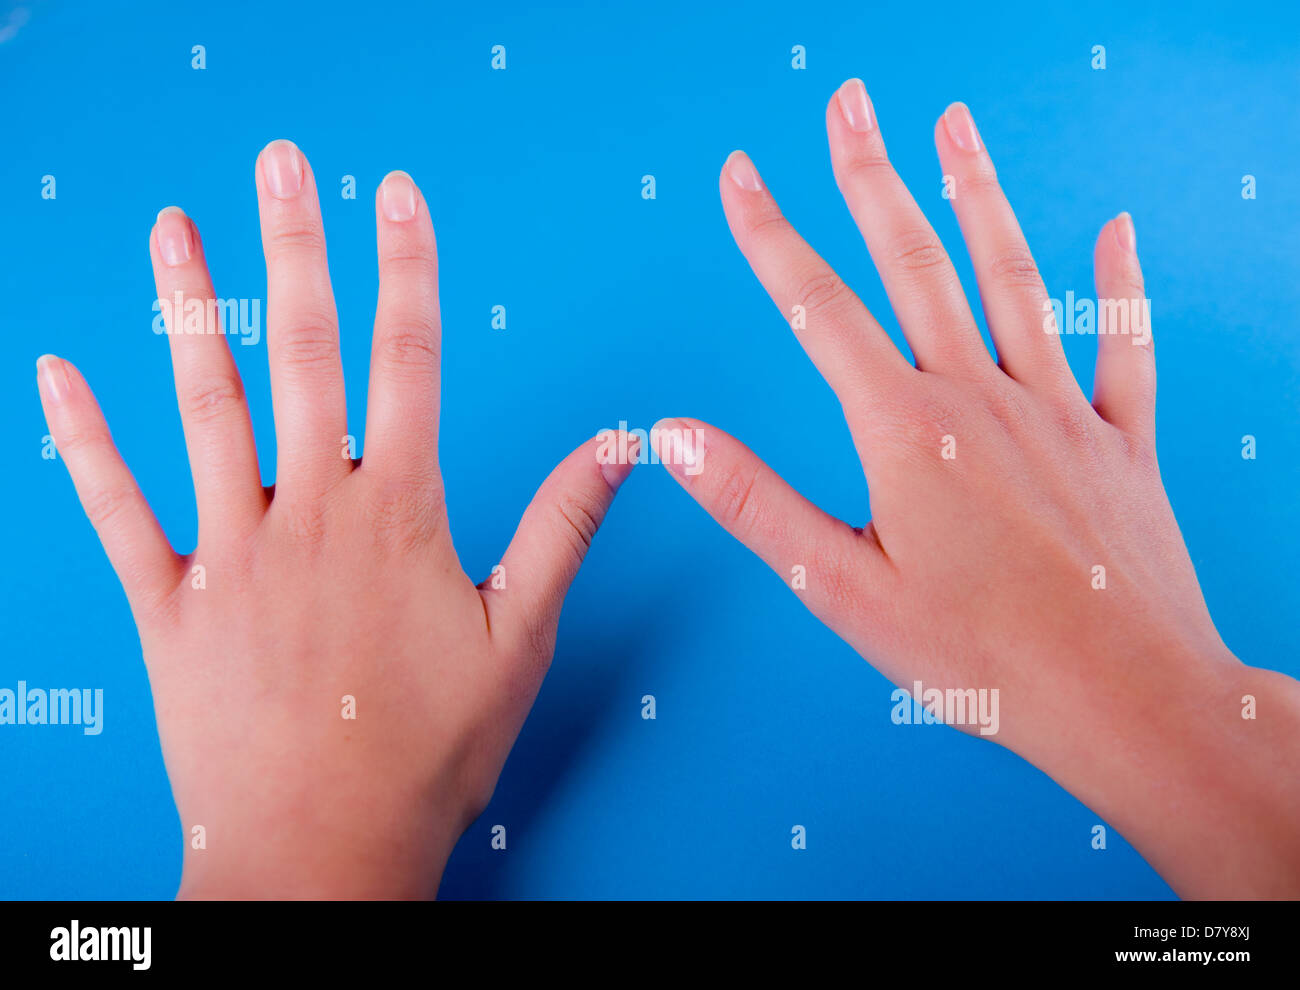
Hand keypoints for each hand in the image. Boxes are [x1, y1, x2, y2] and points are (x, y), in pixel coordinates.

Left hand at [36, 141, 635, 898]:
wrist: (324, 848)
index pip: (408, 360)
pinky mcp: (167, 604)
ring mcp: (230, 552)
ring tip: (173, 230)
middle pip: (303, 355)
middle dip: (296, 249)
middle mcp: (311, 512)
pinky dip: (82, 442)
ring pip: (204, 408)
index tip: (394, 194)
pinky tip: (57, 377)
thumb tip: (622, 444)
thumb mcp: (522, 636)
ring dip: (190, 312)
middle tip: (282, 164)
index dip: (405, 268)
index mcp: (399, 513)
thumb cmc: (429, 750)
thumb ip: (563, 526)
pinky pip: (114, 509)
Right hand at [654, 81, 1299, 897]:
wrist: (1125, 699)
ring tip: (953, 125)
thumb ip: (755, 503)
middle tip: (850, 101)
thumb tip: (672, 435)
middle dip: (870, 175)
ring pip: (1012, 278)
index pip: (817, 307)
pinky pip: (1122, 343)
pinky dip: (1116, 283)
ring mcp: (1060, 411)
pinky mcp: (1120, 442)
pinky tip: (1113, 229)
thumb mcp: (842, 590)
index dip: (770, 234)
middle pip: (914, 261)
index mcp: (906, 430)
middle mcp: (982, 397)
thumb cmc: (981, 657)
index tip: (741, 172)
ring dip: (978, 194)